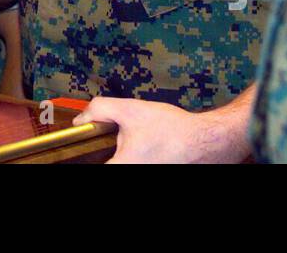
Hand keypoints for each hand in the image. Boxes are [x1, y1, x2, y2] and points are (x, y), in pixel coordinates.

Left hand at [74, 96, 249, 162]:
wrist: (206, 142)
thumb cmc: (172, 129)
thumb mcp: (131, 110)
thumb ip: (100, 110)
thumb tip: (80, 121)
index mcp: (120, 168)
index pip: (90, 166)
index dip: (83, 156)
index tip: (82, 147)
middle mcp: (131, 177)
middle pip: (106, 164)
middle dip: (105, 153)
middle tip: (112, 142)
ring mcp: (143, 178)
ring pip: (121, 164)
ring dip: (122, 156)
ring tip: (135, 145)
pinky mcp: (155, 174)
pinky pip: (135, 166)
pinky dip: (133, 159)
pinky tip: (144, 150)